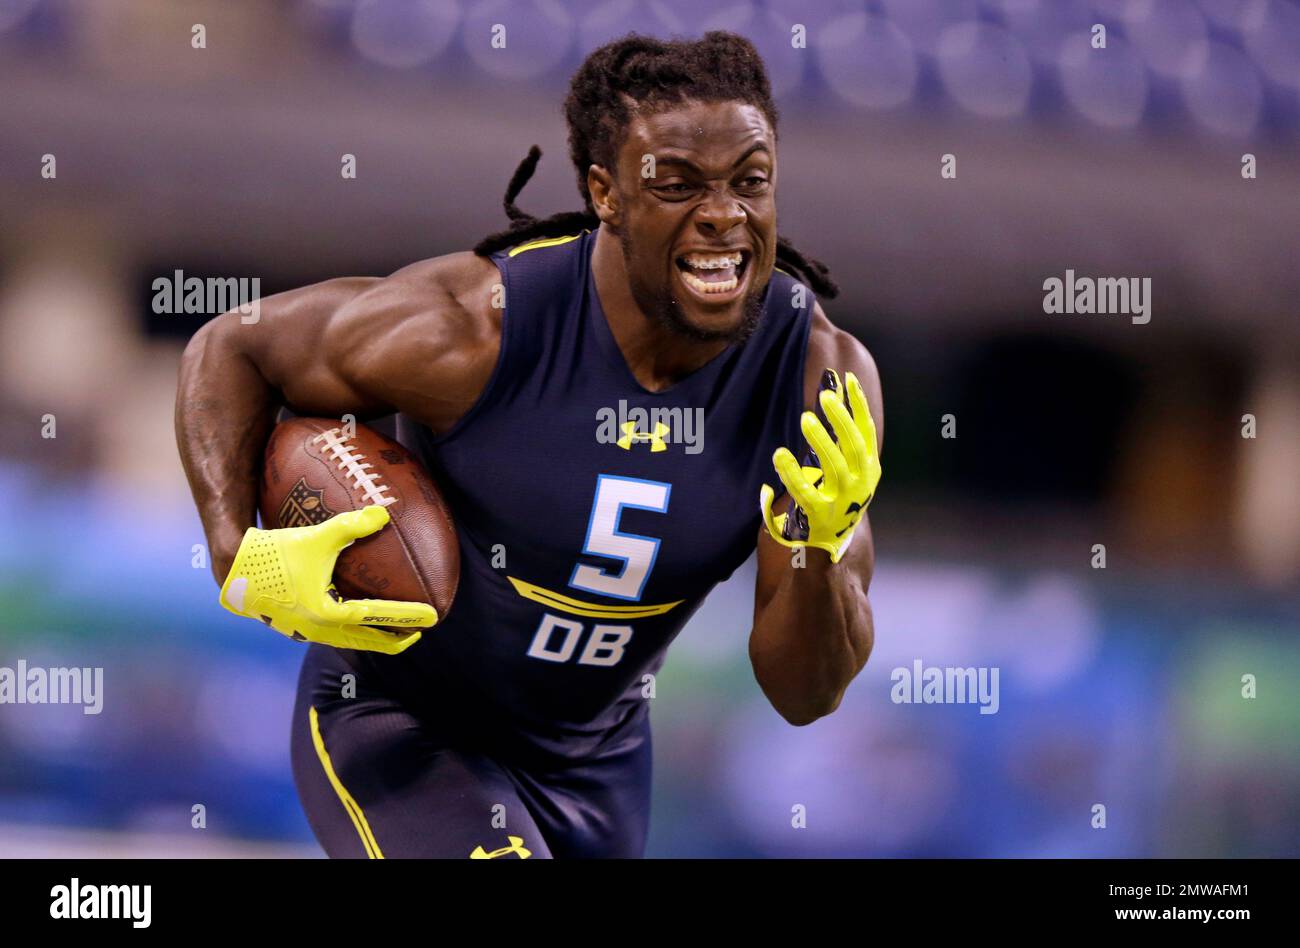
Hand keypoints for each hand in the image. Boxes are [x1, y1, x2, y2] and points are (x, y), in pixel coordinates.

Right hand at [219, 505, 435, 654]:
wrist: (233, 568)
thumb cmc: (275, 551)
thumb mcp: (316, 536)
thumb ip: (350, 525)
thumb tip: (383, 513)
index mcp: (327, 613)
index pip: (378, 617)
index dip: (407, 617)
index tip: (431, 618)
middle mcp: (318, 629)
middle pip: (365, 642)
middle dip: (393, 640)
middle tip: (418, 633)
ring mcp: (305, 631)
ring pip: (347, 642)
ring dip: (372, 640)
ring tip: (392, 634)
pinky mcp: (295, 627)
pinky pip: (332, 636)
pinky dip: (351, 634)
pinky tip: (355, 623)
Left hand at [760, 368, 881, 563]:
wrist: (832, 545)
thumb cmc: (835, 498)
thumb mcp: (844, 469)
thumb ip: (838, 439)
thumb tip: (829, 393)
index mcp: (868, 468)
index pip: (866, 431)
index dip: (859, 405)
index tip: (848, 380)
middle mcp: (862, 483)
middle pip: (854, 445)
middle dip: (841, 419)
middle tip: (824, 397)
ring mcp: (843, 501)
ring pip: (835, 467)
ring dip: (821, 442)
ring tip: (805, 419)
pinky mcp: (820, 517)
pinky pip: (805, 492)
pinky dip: (792, 474)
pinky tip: (779, 455)